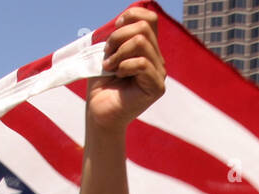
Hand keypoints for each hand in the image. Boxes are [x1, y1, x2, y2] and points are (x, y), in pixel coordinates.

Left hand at [88, 7, 166, 132]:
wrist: (100, 113)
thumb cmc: (101, 85)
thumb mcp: (107, 53)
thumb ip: (118, 36)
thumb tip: (122, 22)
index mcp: (147, 49)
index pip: (150, 18)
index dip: (131, 16)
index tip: (115, 28)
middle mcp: (156, 60)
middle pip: (144, 27)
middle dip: (118, 36)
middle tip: (107, 55)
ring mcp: (159, 73)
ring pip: (142, 42)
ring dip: (119, 52)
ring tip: (110, 66)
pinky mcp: (156, 87)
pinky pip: (142, 63)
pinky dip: (125, 66)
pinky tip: (118, 75)